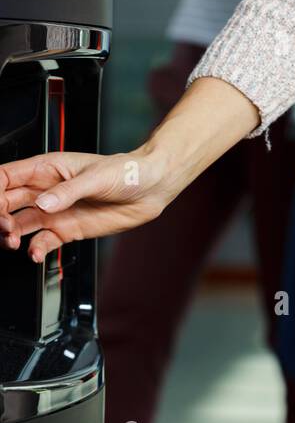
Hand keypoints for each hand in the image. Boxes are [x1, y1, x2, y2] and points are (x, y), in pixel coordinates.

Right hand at [0, 148, 172, 262]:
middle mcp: (46, 190)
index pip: (6, 176)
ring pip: (18, 224)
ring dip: (10, 235)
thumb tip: (43, 203)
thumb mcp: (97, 177)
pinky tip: (34, 254)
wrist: (152, 188)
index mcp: (48, 168)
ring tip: (13, 242)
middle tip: (5, 227)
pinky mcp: (66, 229)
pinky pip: (41, 242)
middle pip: (5, 202)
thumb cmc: (127, 172)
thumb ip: (68, 191)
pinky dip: (34, 250)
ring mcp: (55, 211)